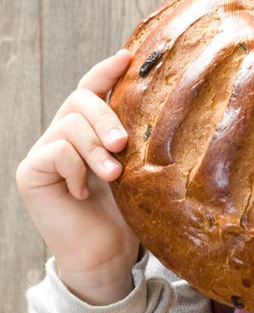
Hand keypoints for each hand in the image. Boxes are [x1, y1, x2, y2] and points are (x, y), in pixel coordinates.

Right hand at [16, 49, 139, 304]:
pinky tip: (84, 192)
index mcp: (90, 129)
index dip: (106, 71)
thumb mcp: (137, 166)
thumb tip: (162, 101)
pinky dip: (75, 169)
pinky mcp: (31, 173)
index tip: (127, 58)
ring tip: (113, 174)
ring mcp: (44, 152)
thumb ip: (134, 137)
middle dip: (104, 116)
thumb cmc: (127, 212)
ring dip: (95, 148)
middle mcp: (63, 134)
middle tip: (123, 143)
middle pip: (79, 100)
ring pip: (69, 125)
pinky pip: (55, 152)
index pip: (92, 88)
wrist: (108, 254)